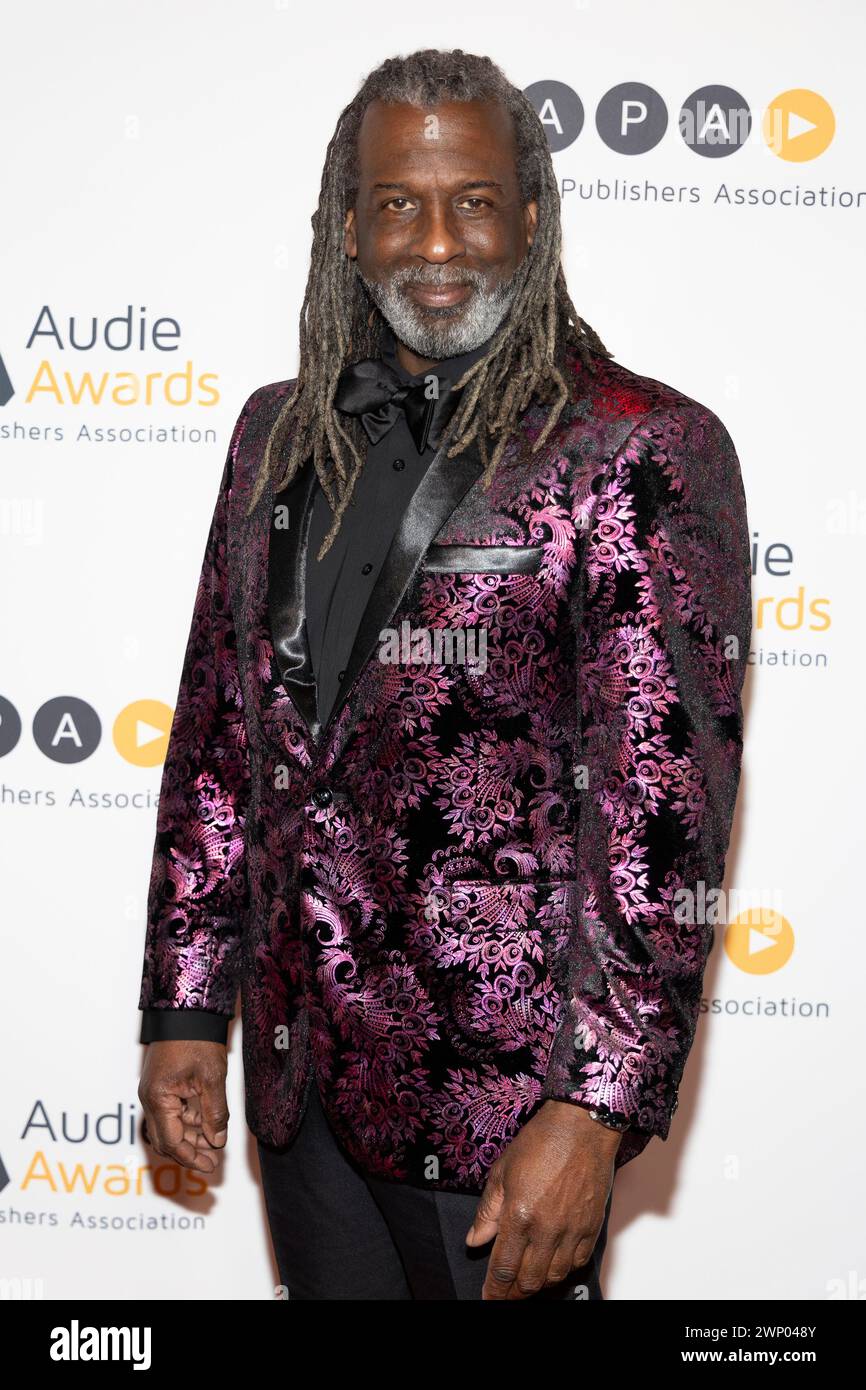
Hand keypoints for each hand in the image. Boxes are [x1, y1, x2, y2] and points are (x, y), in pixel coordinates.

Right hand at [138, 1041, 228, 1173]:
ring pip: (169, 1126)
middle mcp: (150, 1098)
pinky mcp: (160, 1084)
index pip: (172, 1142)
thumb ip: (215, 1113)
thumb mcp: (211, 1079)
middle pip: (166, 1139)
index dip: (191, 1158)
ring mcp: (153, 1091)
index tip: (211, 1166)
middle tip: (212, 1160)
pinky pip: (171, 1111)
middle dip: (189, 1151)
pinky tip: (206, 1121)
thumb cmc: (196, 1040)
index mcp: (158, 1099)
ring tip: (214, 1140)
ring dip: (190, 1136)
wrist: (186, 1010)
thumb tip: (218, 1141)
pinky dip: (188, 1120)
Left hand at [465, 1100, 620, 1299]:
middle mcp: (547, 1228)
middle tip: (505, 1292)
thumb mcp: (502, 1171)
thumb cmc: (541, 1141)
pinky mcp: (592, 1226)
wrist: (581, 1126)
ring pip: (554, 1276)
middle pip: (529, 1280)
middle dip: (514, 1292)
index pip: (503, 1268)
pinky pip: (578, 1262)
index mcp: (519, 1215)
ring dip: (539, 1283)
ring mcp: (572, 1230)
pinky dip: (564, 1270)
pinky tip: (554, 1264)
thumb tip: (474, 1241)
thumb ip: (487, 1212)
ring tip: (528, 1279)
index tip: (488, 1297)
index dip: (494, 1290)